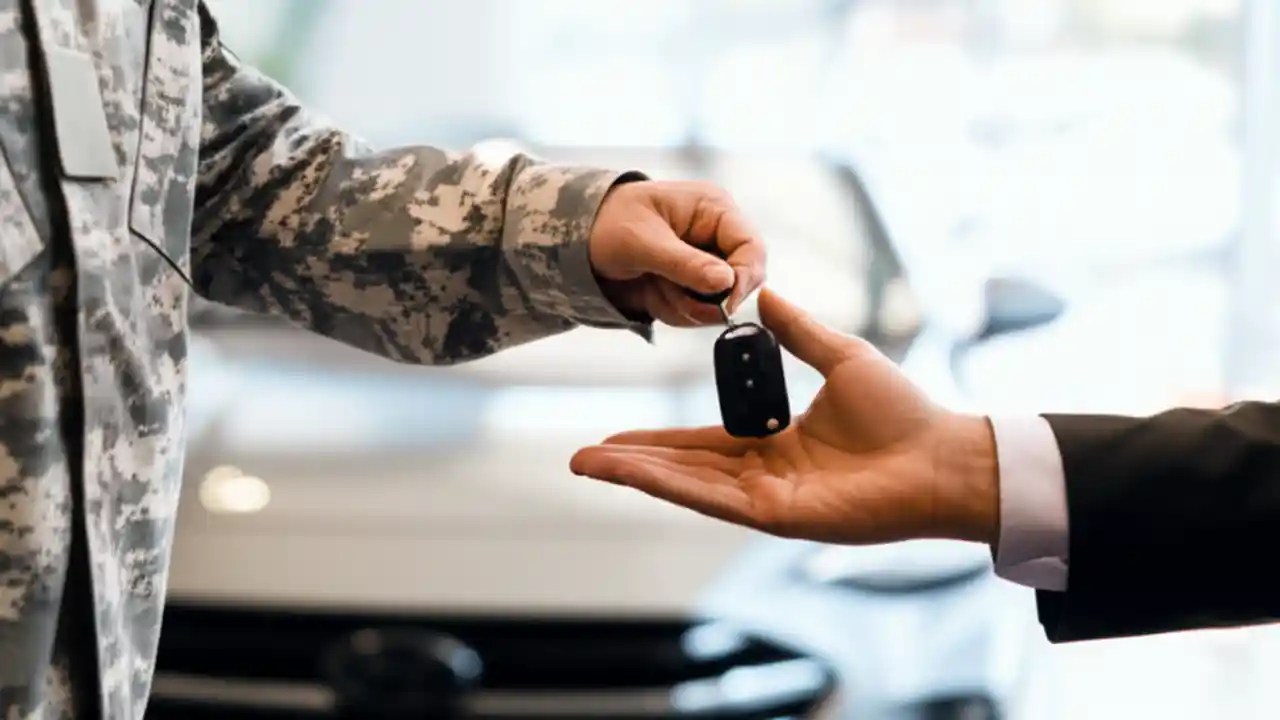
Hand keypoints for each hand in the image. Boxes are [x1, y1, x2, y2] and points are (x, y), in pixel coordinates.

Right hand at [570, 288, 999, 545]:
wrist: (942, 454)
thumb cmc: (903, 413)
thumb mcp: (840, 356)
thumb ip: (797, 331)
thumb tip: (764, 294)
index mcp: (774, 444)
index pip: (700, 443)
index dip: (656, 441)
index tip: (614, 434)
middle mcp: (763, 476)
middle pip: (682, 470)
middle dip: (631, 464)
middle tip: (581, 457)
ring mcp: (768, 500)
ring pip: (688, 486)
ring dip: (637, 475)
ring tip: (589, 464)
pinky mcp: (778, 516)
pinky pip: (713, 499)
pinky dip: (672, 486)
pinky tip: (637, 474)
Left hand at [589, 180, 765, 325]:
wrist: (578, 241)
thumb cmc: (608, 224)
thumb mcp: (642, 244)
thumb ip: (684, 264)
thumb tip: (726, 282)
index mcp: (713, 208)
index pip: (752, 247)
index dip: (743, 279)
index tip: (723, 305)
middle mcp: (717, 235)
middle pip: (740, 283)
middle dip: (702, 298)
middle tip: (665, 290)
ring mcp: (706, 262)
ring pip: (718, 304)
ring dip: (682, 305)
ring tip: (650, 285)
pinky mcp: (693, 284)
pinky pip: (698, 312)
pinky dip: (673, 310)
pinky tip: (651, 292)